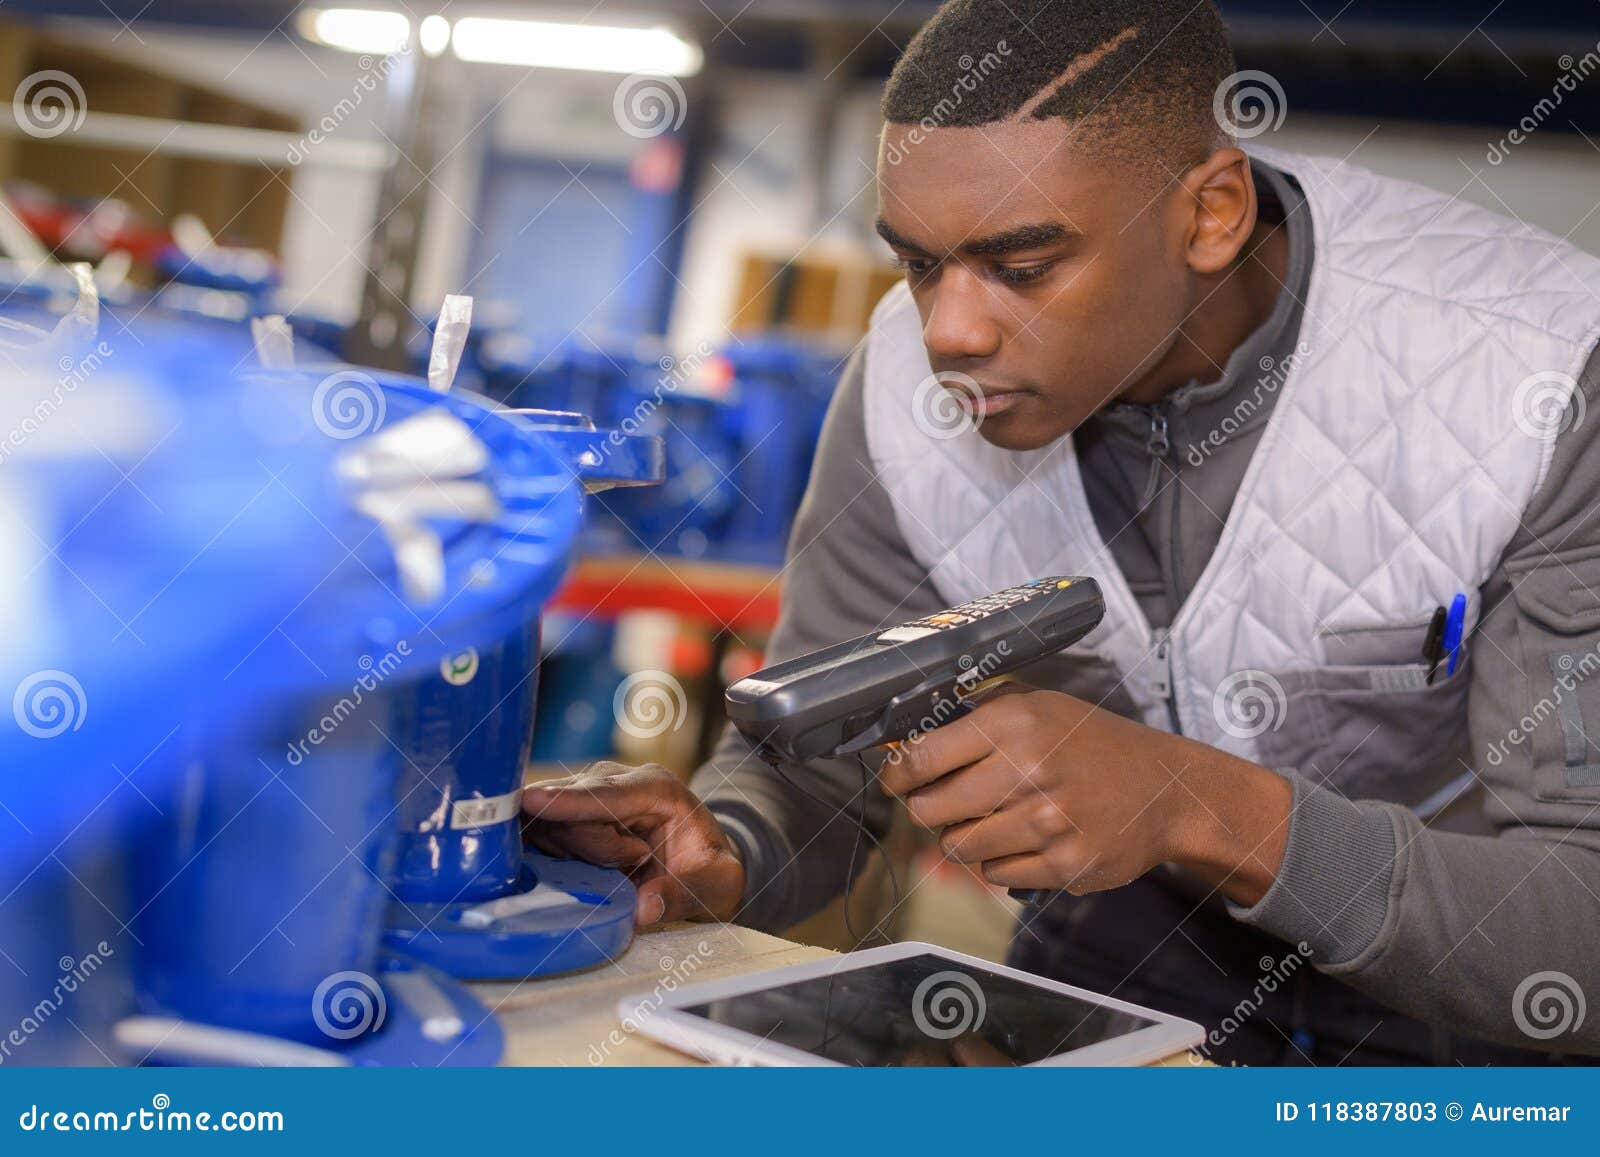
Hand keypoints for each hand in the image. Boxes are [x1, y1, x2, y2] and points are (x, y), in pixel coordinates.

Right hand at [522, 762, 745, 928]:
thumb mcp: (716, 886)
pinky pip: (545, 832)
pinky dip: (555, 854)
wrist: (704, 865)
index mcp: (659, 788)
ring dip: (579, 853)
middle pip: (573, 807)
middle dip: (590, 846)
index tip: (530, 801)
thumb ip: (682, 895)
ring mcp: (592, 795)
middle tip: (634, 865)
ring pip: (554, 822)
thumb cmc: (711, 870)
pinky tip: (585, 867)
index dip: (568, 802)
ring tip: (625, 865)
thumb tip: (642, 908)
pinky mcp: (573, 815)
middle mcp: (620, 781)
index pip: (606, 793)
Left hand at [876, 687, 1289, 903]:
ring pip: (959, 847)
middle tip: (939, 804)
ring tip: (990, 820)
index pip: (922, 755)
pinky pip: (996, 875)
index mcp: (1015, 721)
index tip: (893, 779)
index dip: (897, 773)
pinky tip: (1024, 840)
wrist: (1166, 788)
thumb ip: (972, 711)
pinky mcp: (1066, 865)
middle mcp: (1029, 770)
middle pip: (930, 809)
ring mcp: (1049, 822)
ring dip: (964, 838)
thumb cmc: (1088, 741)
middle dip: (926, 810)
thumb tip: (903, 731)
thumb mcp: (1036, 703)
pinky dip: (999, 862)